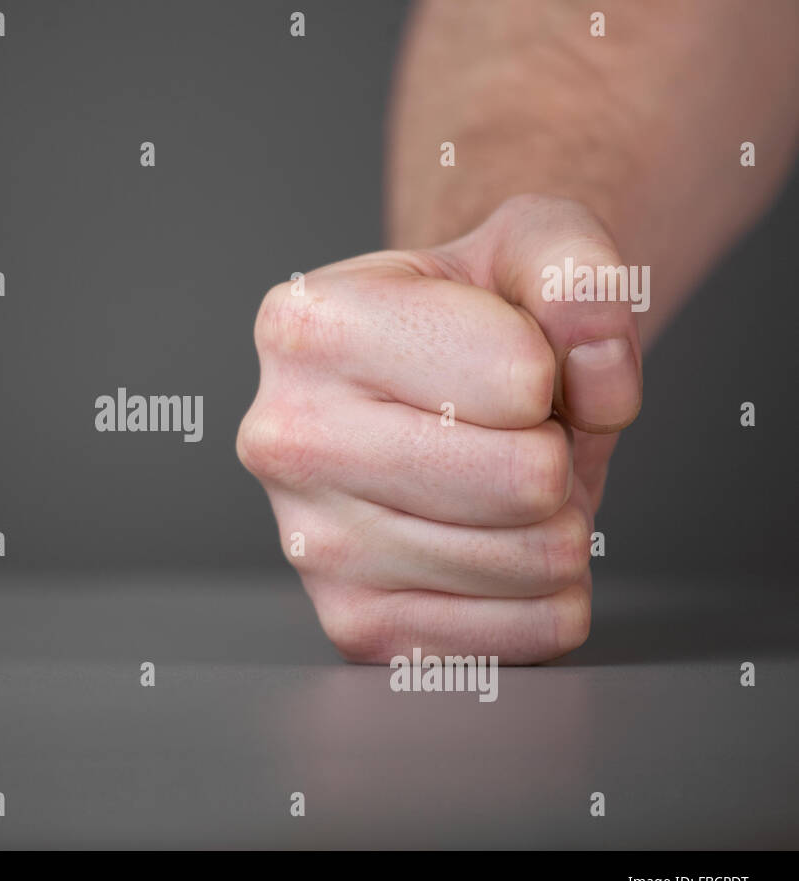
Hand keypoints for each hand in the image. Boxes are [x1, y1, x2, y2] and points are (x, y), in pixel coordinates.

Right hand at [237, 195, 642, 663]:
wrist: (420, 403)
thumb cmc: (468, 325)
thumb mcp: (529, 248)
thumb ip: (579, 268)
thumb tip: (596, 365)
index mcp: (306, 326)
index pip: (517, 376)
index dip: (549, 367)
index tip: (502, 360)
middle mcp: (283, 439)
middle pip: (524, 479)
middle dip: (555, 451)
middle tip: (508, 433)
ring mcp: (309, 545)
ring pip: (534, 560)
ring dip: (556, 522)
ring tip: (496, 483)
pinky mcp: (355, 625)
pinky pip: (528, 632)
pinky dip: (544, 594)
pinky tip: (493, 545)